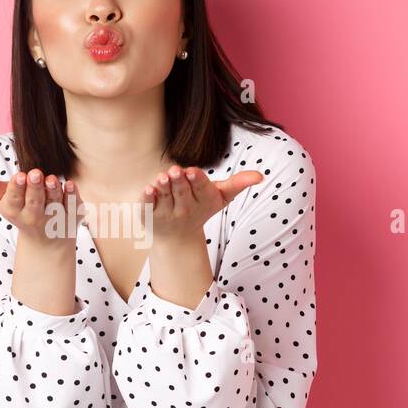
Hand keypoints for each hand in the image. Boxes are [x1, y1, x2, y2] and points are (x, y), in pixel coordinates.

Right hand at [0, 165, 81, 246]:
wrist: (46, 240)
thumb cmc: (20, 211)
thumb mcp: (2, 200)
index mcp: (15, 211)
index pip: (14, 199)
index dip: (17, 188)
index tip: (19, 175)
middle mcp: (35, 217)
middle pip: (34, 202)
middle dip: (34, 188)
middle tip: (35, 173)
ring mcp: (55, 219)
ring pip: (54, 203)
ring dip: (53, 191)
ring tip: (51, 178)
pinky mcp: (72, 218)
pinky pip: (73, 206)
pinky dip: (72, 196)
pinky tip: (70, 184)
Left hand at [143, 165, 263, 244]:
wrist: (177, 236)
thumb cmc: (201, 207)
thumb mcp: (221, 197)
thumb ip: (237, 184)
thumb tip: (260, 176)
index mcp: (203, 201)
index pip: (201, 190)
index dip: (196, 180)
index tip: (192, 170)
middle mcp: (185, 210)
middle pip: (182, 193)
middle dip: (179, 182)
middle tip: (176, 170)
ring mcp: (166, 214)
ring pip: (165, 199)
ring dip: (163, 188)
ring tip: (162, 177)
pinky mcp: (149, 216)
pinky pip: (147, 208)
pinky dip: (146, 200)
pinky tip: (147, 189)